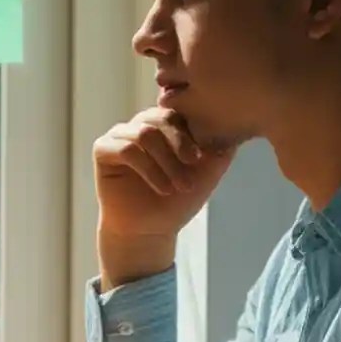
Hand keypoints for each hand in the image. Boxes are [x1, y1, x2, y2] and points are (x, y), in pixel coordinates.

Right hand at [94, 108, 236, 289]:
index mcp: (165, 124)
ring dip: (166, 162)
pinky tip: (162, 188)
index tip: (203, 156)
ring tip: (177, 186)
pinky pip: (127, 149)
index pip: (180, 109)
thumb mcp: (207, 173)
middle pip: (162, 116)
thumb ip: (221, 149)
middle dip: (180, 144)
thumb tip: (237, 125)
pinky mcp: (103, 149)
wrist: (150, 232)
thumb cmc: (177, 202)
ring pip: (145, 133)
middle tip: (193, 166)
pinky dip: (149, 170)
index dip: (192, 130)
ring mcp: (120, 134)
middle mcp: (141, 124)